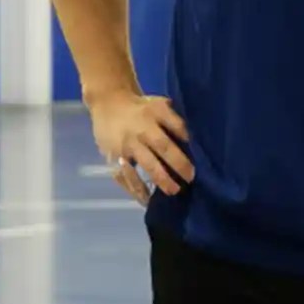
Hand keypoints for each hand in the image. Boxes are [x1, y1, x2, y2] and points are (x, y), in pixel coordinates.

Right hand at [89, 90, 193, 205]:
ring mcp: (125, 146)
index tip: (196, 158)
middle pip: (161, 147)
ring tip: (172, 191)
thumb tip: (190, 140)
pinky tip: (146, 199)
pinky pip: (124, 176)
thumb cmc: (140, 108)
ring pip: (144, 165)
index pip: (174, 126)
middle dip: (177, 164)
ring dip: (159, 180)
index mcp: (152, 115)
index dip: (184, 140)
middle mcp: (139, 131)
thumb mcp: (158, 105)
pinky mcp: (113, 157)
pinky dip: (135, 188)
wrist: (107, 104)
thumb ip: (174, 121)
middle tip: (190, 179)